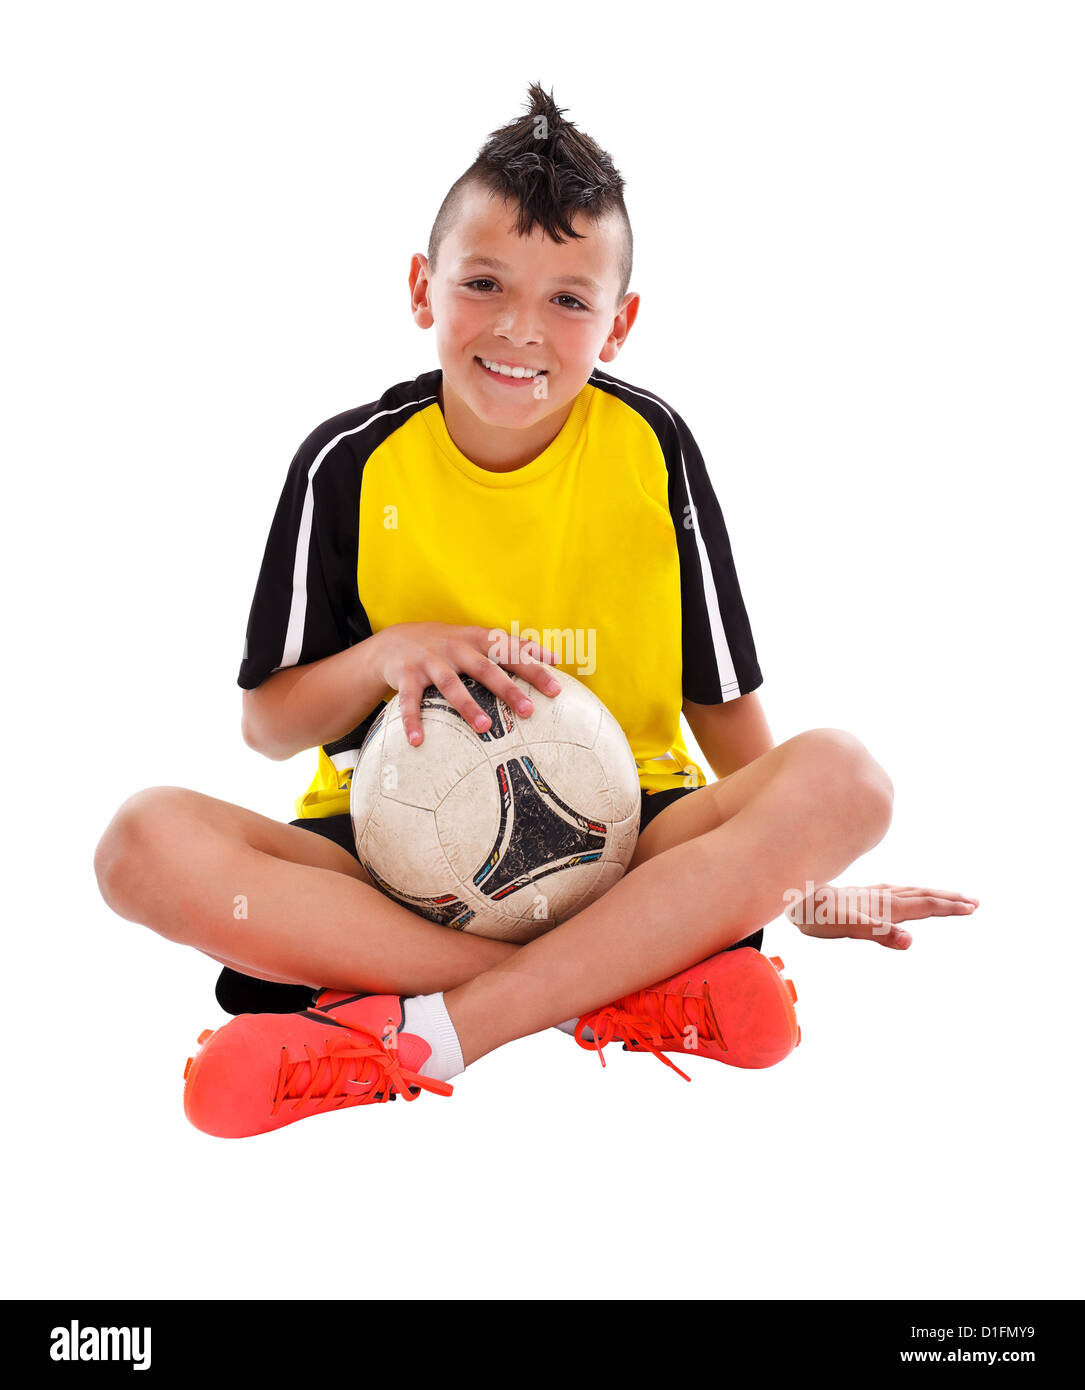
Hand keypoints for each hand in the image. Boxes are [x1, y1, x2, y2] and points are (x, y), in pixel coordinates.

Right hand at [374, 622, 561, 746]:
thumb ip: (514, 646)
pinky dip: (412, 720)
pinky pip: (409, 700)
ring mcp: (430, 661)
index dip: (535, 668)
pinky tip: (417, 741)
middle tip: (529, 711)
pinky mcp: (406, 675)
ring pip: (451, 685)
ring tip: (485, 728)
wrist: (396, 639)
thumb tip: (555, 658)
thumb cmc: (450, 645)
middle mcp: (455, 648)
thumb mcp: (478, 638)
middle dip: (508, 689)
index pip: (511, 651)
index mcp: (477, 639)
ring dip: (468, 706)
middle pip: (486, 668)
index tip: (556, 688)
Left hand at [787, 883, 979, 949]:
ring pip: (912, 892)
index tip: (971, 907)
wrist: (796, 897)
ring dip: (935, 894)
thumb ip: (879, 933)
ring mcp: (875, 894)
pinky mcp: (865, 895)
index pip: (925, 906)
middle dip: (949, 899)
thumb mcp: (848, 928)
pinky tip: (909, 893)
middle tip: (974, 902)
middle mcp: (884, 897)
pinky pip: (899, 891)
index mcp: (886, 906)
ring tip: (952, 897)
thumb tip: (909, 941)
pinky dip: (914, 892)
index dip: (948, 907)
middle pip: (924, 895)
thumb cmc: (819, 915)